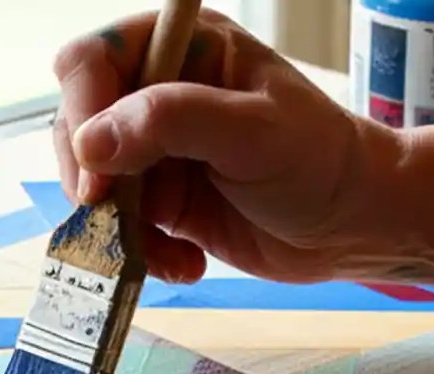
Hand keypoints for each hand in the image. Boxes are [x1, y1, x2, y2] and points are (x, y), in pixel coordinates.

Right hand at [51, 10, 404, 284]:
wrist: (356, 225)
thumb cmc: (319, 161)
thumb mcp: (252, 131)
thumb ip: (171, 121)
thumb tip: (90, 140)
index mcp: (183, 49)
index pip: (93, 62)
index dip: (82, 111)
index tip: (98, 171)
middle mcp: (160, 93)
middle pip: (77, 125)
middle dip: (92, 179)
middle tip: (114, 220)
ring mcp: (157, 151)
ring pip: (92, 183)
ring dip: (116, 226)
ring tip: (163, 254)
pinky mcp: (163, 202)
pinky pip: (120, 226)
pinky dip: (141, 253)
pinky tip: (185, 265)